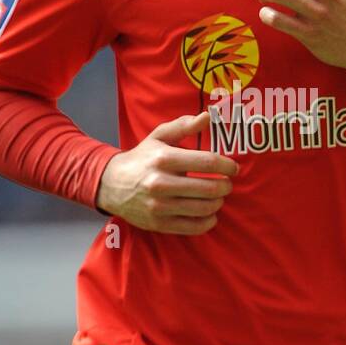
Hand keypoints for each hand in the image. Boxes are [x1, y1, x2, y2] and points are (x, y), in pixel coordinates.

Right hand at [96, 110, 238, 233]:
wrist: (112, 184)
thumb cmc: (143, 158)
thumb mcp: (159, 136)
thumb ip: (184, 125)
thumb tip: (207, 117)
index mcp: (164, 158)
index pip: (208, 162)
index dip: (227, 166)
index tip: (233, 168)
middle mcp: (161, 183)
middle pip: (209, 188)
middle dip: (225, 186)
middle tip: (226, 184)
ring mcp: (159, 206)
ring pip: (204, 208)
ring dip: (218, 202)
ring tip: (218, 197)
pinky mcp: (159, 224)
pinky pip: (193, 227)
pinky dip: (208, 221)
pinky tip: (210, 213)